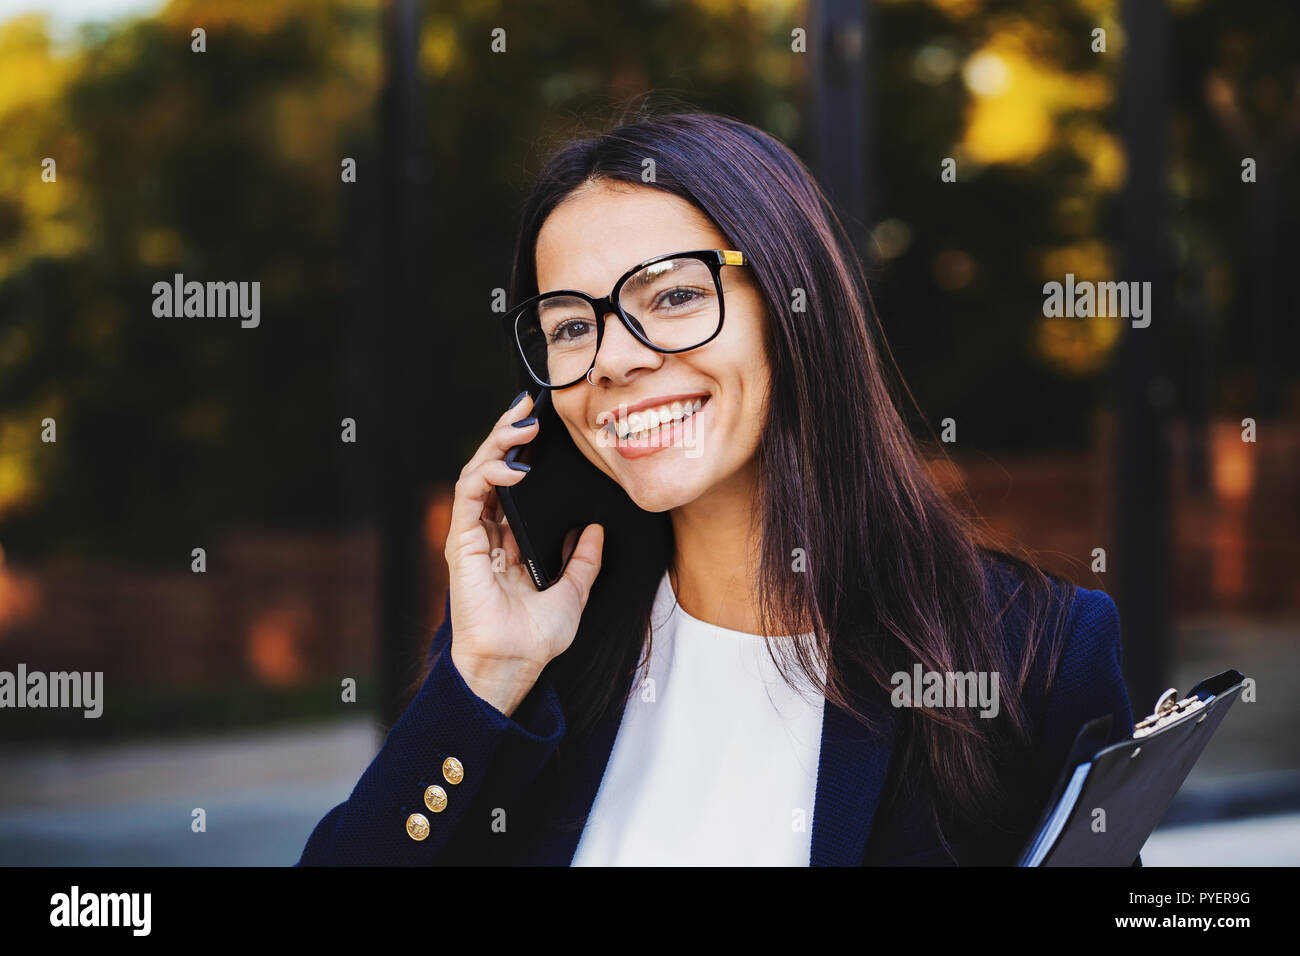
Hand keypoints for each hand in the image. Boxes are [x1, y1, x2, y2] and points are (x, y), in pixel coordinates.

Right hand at [442, 391, 604, 716]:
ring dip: (498, 443)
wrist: (513, 665)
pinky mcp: (461, 542)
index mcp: (509, 543)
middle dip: (508, 433)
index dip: (524, 452)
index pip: (513, 484)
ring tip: (523, 425)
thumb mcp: (573, 593)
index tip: (545, 425)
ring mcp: (471, 536)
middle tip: (529, 406)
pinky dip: (489, 473)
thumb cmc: (535, 640)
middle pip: (493, 470)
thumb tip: (595, 530)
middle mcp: (487, 534)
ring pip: (477, 472)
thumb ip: (583, 561)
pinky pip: (469, 494)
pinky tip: (514, 466)